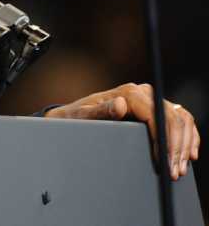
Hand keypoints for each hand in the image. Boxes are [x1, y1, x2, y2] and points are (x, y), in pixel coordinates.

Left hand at [45, 82, 199, 179]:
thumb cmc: (77, 117)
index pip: (156, 114)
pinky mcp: (157, 109)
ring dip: (184, 145)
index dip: (164, 138)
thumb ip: (101, 111)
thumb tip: (120, 105)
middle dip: (176, 147)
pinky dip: (189, 137)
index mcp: (128, 93)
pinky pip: (182, 120)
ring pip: (181, 120)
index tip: (163, 160)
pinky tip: (189, 154)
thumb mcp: (84, 116)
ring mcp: (151, 100)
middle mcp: (142, 93)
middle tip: (173, 171)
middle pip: (172, 118)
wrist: (75, 115)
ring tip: (179, 169)